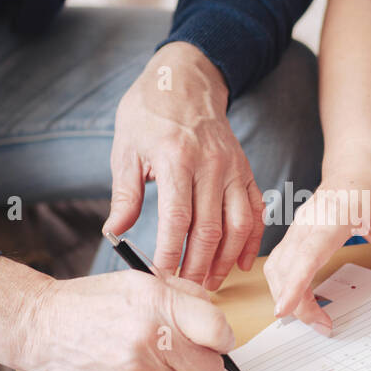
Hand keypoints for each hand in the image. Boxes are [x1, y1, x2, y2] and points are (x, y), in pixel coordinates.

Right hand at [21, 270, 234, 370]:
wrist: (45, 327)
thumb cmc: (94, 302)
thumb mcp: (140, 281)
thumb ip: (183, 294)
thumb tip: (215, 315)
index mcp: (160, 302)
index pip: (218, 331)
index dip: (223, 338)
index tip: (218, 339)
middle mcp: (152, 336)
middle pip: (210, 368)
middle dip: (206, 362)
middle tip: (191, 352)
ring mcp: (139, 368)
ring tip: (157, 356)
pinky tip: (135, 366)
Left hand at [104, 42, 264, 290]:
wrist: (185, 79)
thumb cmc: (149, 112)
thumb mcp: (125, 148)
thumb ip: (125, 195)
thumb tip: (114, 233)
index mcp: (176, 159)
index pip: (177, 218)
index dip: (170, 253)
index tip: (160, 277)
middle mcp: (210, 165)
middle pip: (209, 228)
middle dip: (197, 266)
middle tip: (185, 291)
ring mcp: (233, 168)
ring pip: (237, 224)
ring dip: (226, 259)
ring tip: (211, 283)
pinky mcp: (246, 170)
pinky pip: (256, 210)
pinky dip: (252, 240)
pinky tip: (241, 262)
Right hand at [263, 163, 370, 333]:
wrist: (357, 161)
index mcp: (333, 217)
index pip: (307, 254)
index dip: (294, 284)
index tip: (283, 310)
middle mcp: (307, 222)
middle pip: (286, 269)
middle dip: (297, 304)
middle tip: (324, 327)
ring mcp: (296, 227)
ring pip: (277, 268)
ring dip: (288, 296)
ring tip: (315, 316)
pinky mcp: (294, 234)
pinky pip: (280, 263)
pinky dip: (285, 284)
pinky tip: (302, 299)